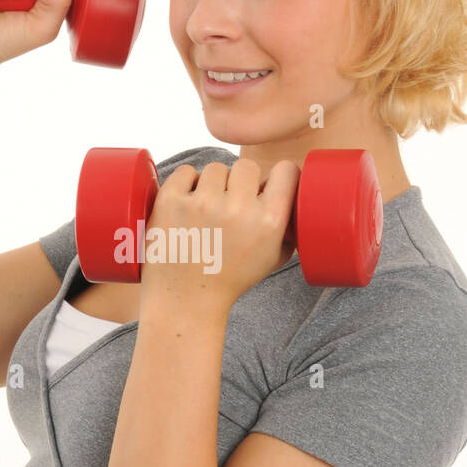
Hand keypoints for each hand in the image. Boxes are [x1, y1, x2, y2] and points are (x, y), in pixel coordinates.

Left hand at [138, 158, 300, 318]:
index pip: (285, 171)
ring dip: (212, 184)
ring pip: (215, 168)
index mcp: (268, 221)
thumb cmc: (230, 279)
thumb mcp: (272, 258)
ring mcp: (202, 203)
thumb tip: (295, 198)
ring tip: (207, 210)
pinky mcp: (171, 200)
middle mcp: (238, 209)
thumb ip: (287, 228)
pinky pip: (185, 171)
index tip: (269, 184)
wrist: (186, 299)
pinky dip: (186, 184)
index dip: (279, 175)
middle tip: (231, 204)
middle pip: (247, 166)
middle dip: (241, 182)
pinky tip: (188, 205)